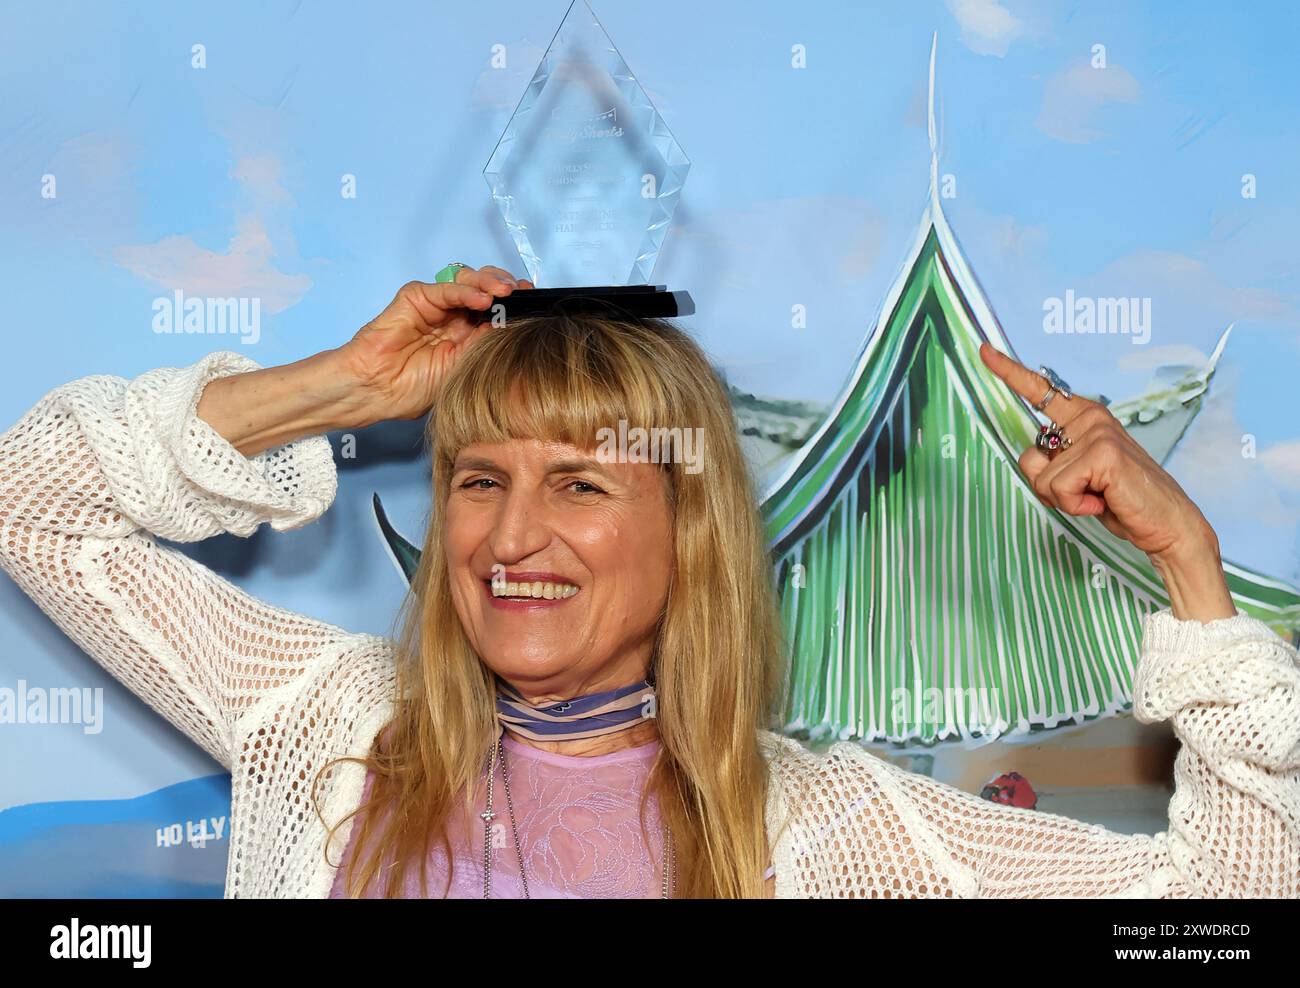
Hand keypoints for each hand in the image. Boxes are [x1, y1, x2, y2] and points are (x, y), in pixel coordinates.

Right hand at [340, 265, 533, 422]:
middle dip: (507, 287)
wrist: (378, 390)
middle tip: (522, 294)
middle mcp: (455, 316)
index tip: (535, 301)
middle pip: (487, 288)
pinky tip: (482, 299)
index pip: (498, 309)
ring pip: (470, 281)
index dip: (516, 303)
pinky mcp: (417, 297)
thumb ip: (485, 343)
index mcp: (469, 335)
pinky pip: (446, 288)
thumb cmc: (415, 389)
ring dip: (490, 283)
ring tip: (504, 294)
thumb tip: (513, 324)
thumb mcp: (464, 368)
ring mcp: (437, 305)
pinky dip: (466, 291)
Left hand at [979, 342, 1235, 621]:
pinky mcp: (1102, 453)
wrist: (1165, 523)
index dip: (1009, 372)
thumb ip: (1056, 458)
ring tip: (1098, 496)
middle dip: (1048, 488)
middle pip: (1029, 458)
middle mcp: (1090, 418)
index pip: (1040, 391)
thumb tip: (1032, 457)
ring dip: (1065, 499)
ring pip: (1041, 479)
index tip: (984, 351)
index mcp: (1083, 417)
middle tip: (1085, 493)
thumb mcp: (1079, 474)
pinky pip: (1058, 489)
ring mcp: (1096, 433)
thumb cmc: (1120, 499)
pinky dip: (1076, 505)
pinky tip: (1102, 501)